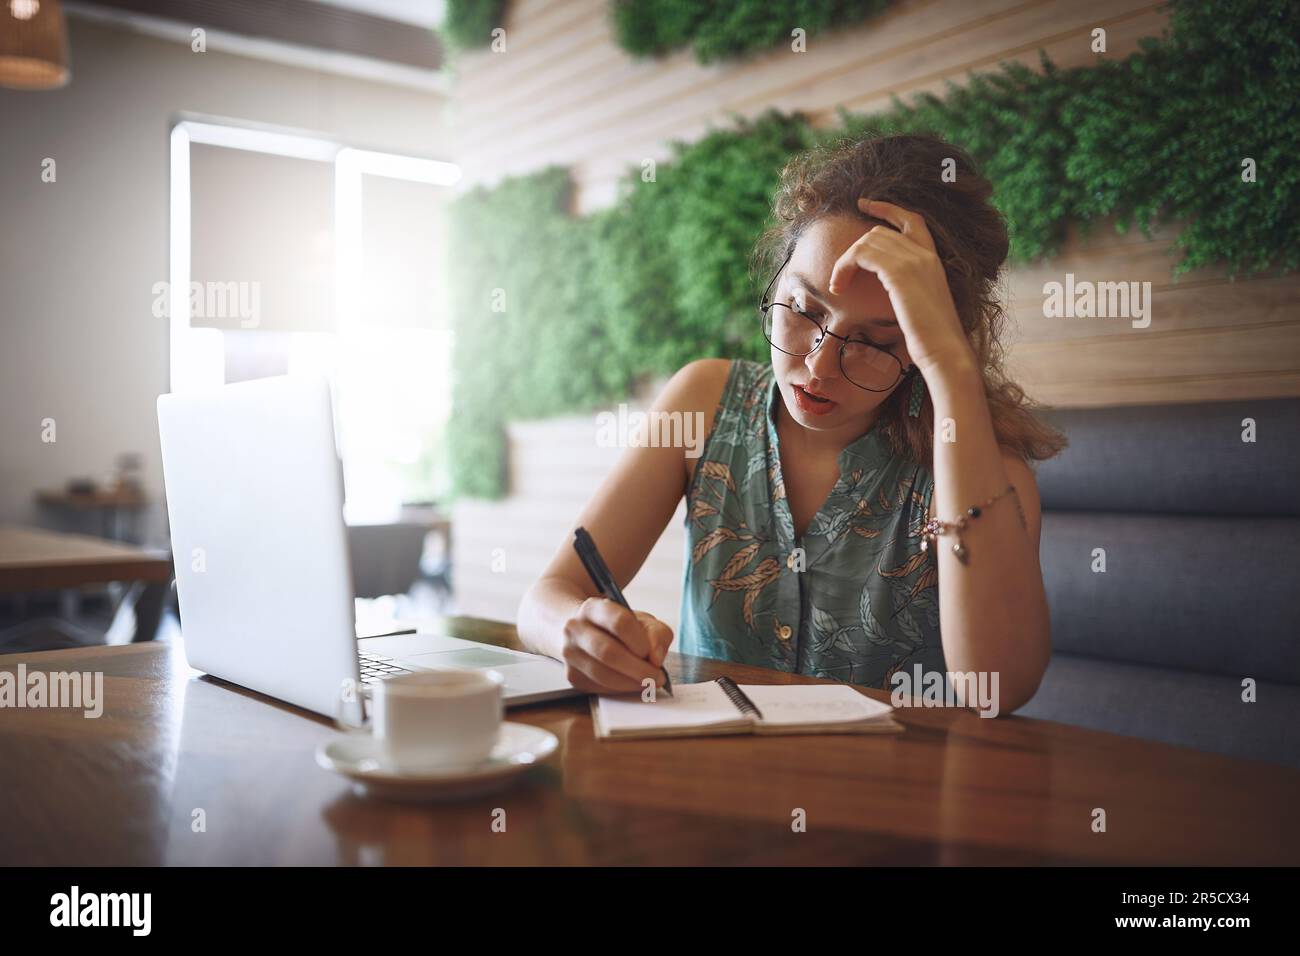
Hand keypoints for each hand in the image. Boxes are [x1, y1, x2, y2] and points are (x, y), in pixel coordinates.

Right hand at [559, 597, 672, 694]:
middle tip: (656, 677)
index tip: (653, 654)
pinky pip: (598, 688)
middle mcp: (575, 628)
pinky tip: (631, 684)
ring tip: (647, 683)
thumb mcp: (640, 620)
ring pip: (602, 674)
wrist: (584, 632)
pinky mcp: (572, 675)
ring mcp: (570, 653)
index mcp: (593, 608)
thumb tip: (656, 658)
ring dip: (630, 683)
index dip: (641, 641)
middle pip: (608, 652)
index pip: (619, 622)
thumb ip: (657, 634)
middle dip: (638, 669)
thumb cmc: (616, 627)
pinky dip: (620, 690)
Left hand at [827, 198, 976, 377]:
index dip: (887, 208)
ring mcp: (914, 261)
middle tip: (839, 275)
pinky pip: (863, 254)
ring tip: (837, 285)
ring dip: (845, 261)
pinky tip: (838, 286)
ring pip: (868, 240)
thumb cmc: (932, 339)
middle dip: (854, 249)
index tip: (865, 204)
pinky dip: (844, 266)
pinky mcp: (899, 273)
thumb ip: (908, 291)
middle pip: (880, 231)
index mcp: (934, 261)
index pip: (911, 219)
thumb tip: (892, 294)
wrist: (945, 352)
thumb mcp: (920, 307)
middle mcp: (926, 255)